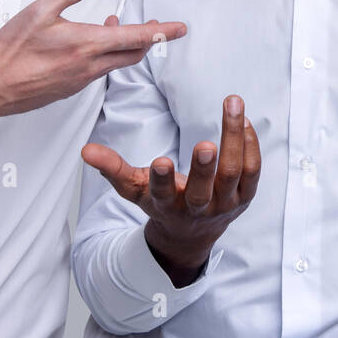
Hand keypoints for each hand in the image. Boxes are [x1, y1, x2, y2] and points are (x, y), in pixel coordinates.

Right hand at [0, 0, 185, 119]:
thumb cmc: (13, 49)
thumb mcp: (41, 10)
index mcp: (87, 44)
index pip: (136, 37)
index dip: (161, 32)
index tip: (180, 28)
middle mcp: (90, 65)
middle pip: (133, 53)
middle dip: (149, 39)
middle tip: (157, 27)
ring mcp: (82, 79)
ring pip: (116, 62)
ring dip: (125, 45)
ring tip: (121, 27)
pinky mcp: (72, 87)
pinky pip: (99, 70)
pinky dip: (106, 55)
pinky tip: (92, 45)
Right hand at [82, 94, 260, 287]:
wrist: (192, 234)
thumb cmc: (161, 203)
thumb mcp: (134, 189)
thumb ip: (112, 168)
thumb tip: (85, 150)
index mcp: (167, 207)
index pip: (163, 195)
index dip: (162, 180)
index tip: (159, 161)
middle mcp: (198, 209)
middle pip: (204, 190)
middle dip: (204, 168)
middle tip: (206, 144)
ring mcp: (225, 204)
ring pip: (233, 173)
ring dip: (234, 139)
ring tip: (232, 103)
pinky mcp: (245, 196)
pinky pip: (252, 170)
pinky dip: (249, 144)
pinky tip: (244, 119)